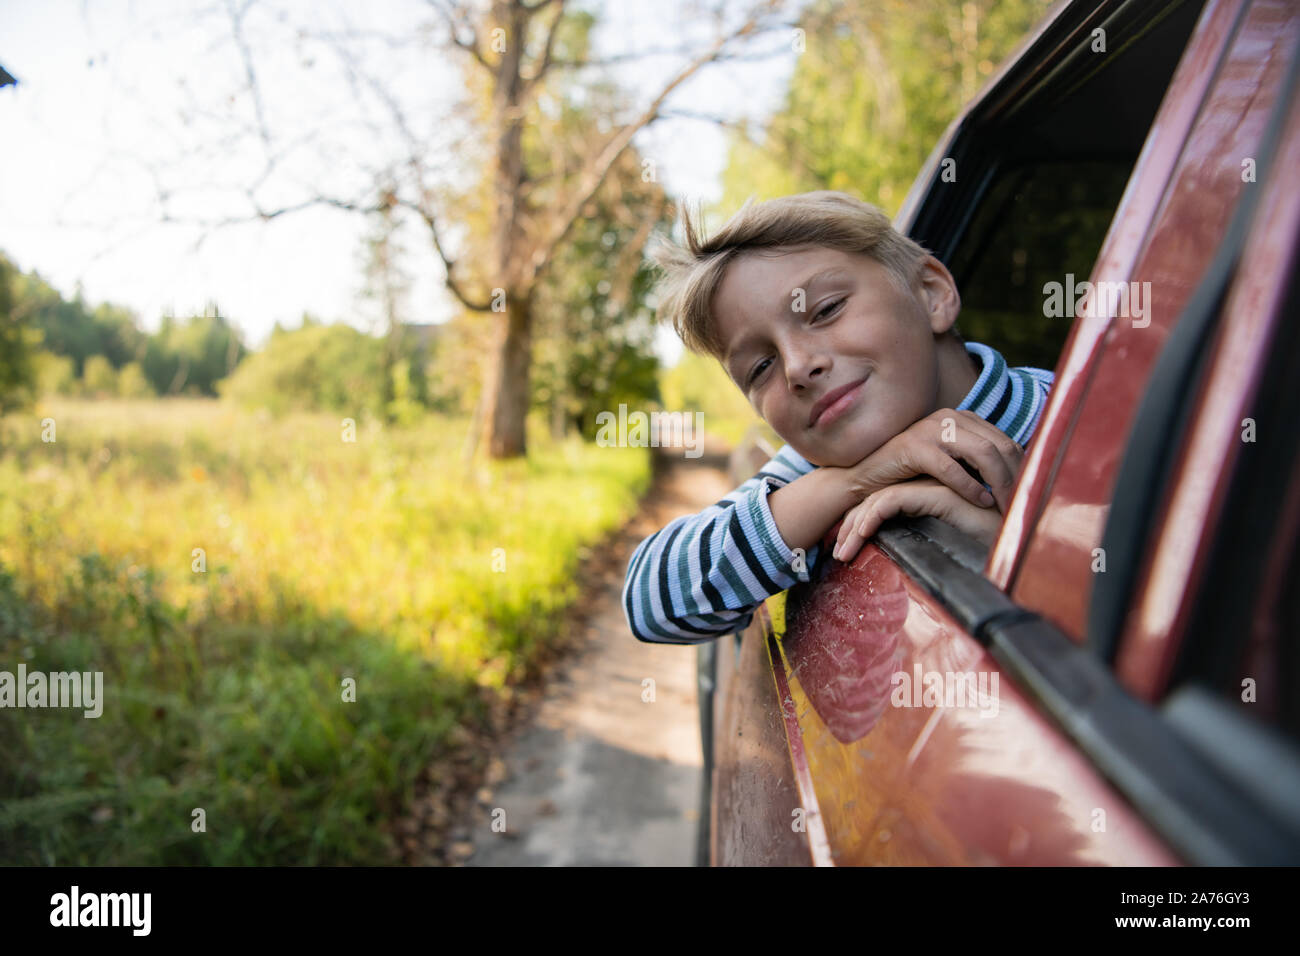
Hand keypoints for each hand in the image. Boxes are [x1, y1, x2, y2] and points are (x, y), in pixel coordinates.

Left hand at [832, 477, 1001, 562]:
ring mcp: (934, 488)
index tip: (846, 553)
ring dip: (855, 526)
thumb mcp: (947, 553)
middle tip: (838, 554)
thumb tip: (896, 571)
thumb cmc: (988, 554)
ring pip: (879, 501)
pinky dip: (872, 517)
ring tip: (842, 554)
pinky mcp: (936, 493)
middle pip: (877, 502)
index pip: (884, 508)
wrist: (1018, 546)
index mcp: (930, 502)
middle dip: (852, 526)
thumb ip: (926, 549)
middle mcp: (929, 490)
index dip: (862, 526)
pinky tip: (861, 536)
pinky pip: (892, 501)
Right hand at [844, 408, 1024, 512]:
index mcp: (962, 418)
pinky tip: (980, 501)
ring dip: (999, 483)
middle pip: (1000, 445)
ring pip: (982, 454)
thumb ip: (975, 463)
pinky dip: (970, 486)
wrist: (864, 474)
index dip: (1022, 467)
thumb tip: (1014, 479)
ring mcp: (931, 429)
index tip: (1030, 495)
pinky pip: (951, 467)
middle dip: (1016, 477)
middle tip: (1024, 506)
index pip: (1005, 440)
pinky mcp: (915, 447)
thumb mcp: (948, 462)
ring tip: (1005, 506)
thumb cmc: (908, 474)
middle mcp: (950, 417)